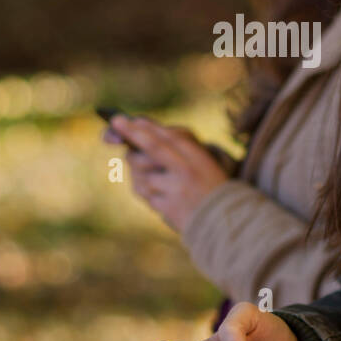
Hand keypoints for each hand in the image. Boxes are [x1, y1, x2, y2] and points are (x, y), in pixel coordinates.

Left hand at [103, 116, 229, 231]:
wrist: (225, 222)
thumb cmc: (209, 188)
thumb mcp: (202, 164)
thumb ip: (177, 150)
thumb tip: (141, 133)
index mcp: (197, 157)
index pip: (169, 137)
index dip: (146, 127)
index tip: (128, 119)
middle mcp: (187, 170)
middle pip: (154, 147)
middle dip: (132, 133)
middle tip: (115, 123)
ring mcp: (177, 190)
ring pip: (143, 175)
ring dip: (139, 174)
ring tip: (151, 178)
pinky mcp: (169, 208)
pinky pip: (147, 195)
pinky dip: (149, 193)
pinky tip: (160, 195)